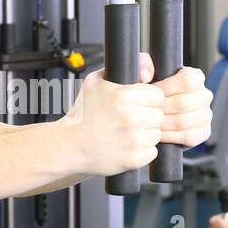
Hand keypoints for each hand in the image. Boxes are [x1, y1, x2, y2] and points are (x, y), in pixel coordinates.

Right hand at [60, 56, 164, 177]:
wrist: (68, 145)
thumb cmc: (82, 115)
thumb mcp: (95, 82)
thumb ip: (124, 68)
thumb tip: (148, 70)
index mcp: (124, 97)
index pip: (158, 95)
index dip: (148, 99)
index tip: (136, 104)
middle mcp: (131, 118)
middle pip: (159, 115)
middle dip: (147, 116)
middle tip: (129, 120)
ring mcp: (134, 140)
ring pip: (157, 134)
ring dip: (145, 134)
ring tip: (125, 133)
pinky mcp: (134, 159)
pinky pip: (152, 152)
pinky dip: (142, 151)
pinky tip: (126, 146)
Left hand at [152, 66, 212, 148]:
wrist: (157, 117)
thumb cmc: (154, 96)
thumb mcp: (147, 76)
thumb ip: (143, 65)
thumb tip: (145, 74)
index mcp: (195, 77)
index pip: (187, 81)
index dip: (166, 88)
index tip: (152, 94)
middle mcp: (204, 95)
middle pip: (183, 103)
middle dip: (161, 109)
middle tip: (148, 112)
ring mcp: (206, 114)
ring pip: (183, 121)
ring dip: (163, 124)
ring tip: (151, 123)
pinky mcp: (204, 132)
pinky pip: (188, 136)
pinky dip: (170, 136)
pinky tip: (160, 134)